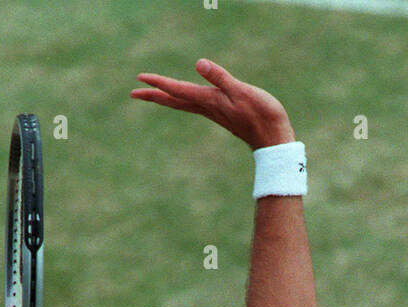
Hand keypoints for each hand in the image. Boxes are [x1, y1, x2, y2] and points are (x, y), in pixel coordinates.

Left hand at [131, 59, 294, 148]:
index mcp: (209, 100)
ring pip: (182, 104)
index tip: (140, 78)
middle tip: (134, 93)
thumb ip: (221, 78)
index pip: (178, 89)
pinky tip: (184, 99)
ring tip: (152, 94)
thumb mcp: (242, 92)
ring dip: (165, 98)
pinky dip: (182, 100)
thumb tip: (198, 64)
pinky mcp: (221, 114)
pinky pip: (194, 105)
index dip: (159, 82)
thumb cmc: (262, 116)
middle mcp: (207, 107)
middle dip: (154, 95)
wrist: (274, 141)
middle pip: (174, 100)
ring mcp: (214, 112)